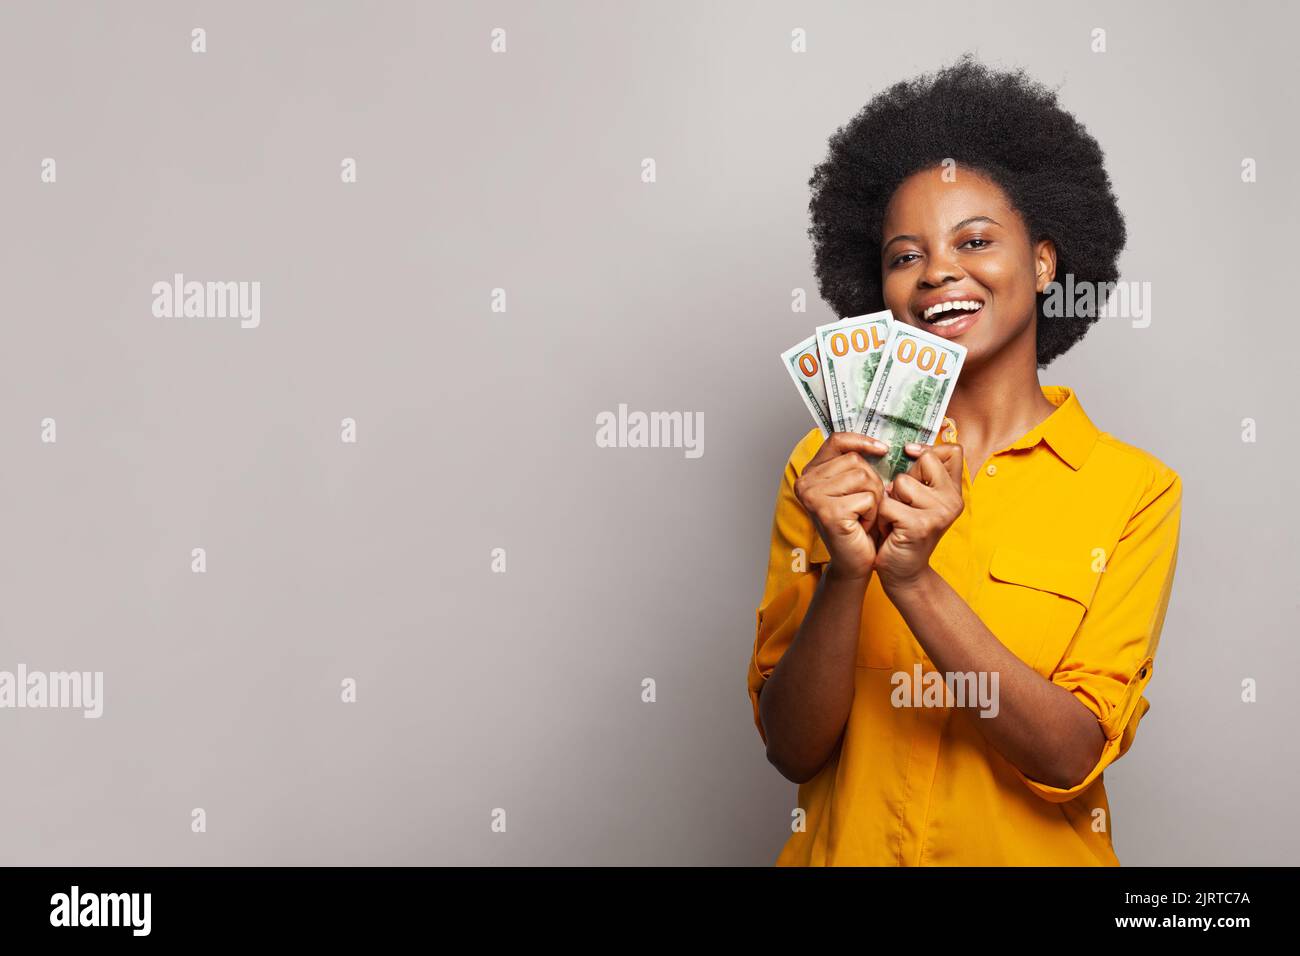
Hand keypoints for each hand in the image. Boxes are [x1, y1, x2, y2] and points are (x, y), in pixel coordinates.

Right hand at [793, 432, 889, 582]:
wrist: (854, 561)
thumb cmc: (858, 524)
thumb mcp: (854, 487)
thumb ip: (855, 463)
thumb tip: (877, 440)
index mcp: (810, 473)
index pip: (835, 440)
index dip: (860, 440)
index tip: (882, 449)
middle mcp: (805, 483)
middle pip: (856, 461)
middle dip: (872, 482)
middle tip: (865, 505)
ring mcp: (814, 497)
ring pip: (864, 477)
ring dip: (874, 498)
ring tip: (864, 515)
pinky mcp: (829, 512)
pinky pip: (867, 498)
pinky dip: (873, 513)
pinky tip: (862, 525)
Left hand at [872, 441, 964, 591]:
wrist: (903, 572)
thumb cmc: (903, 531)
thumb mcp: (917, 499)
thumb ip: (922, 475)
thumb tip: (911, 446)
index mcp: (954, 491)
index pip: (953, 450)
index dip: (929, 449)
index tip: (911, 455)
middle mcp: (953, 500)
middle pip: (924, 460)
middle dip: (904, 479)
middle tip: (903, 504)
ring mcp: (939, 512)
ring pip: (901, 482)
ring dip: (890, 500)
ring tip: (896, 519)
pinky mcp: (920, 525)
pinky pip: (888, 504)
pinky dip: (882, 517)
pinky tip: (890, 531)